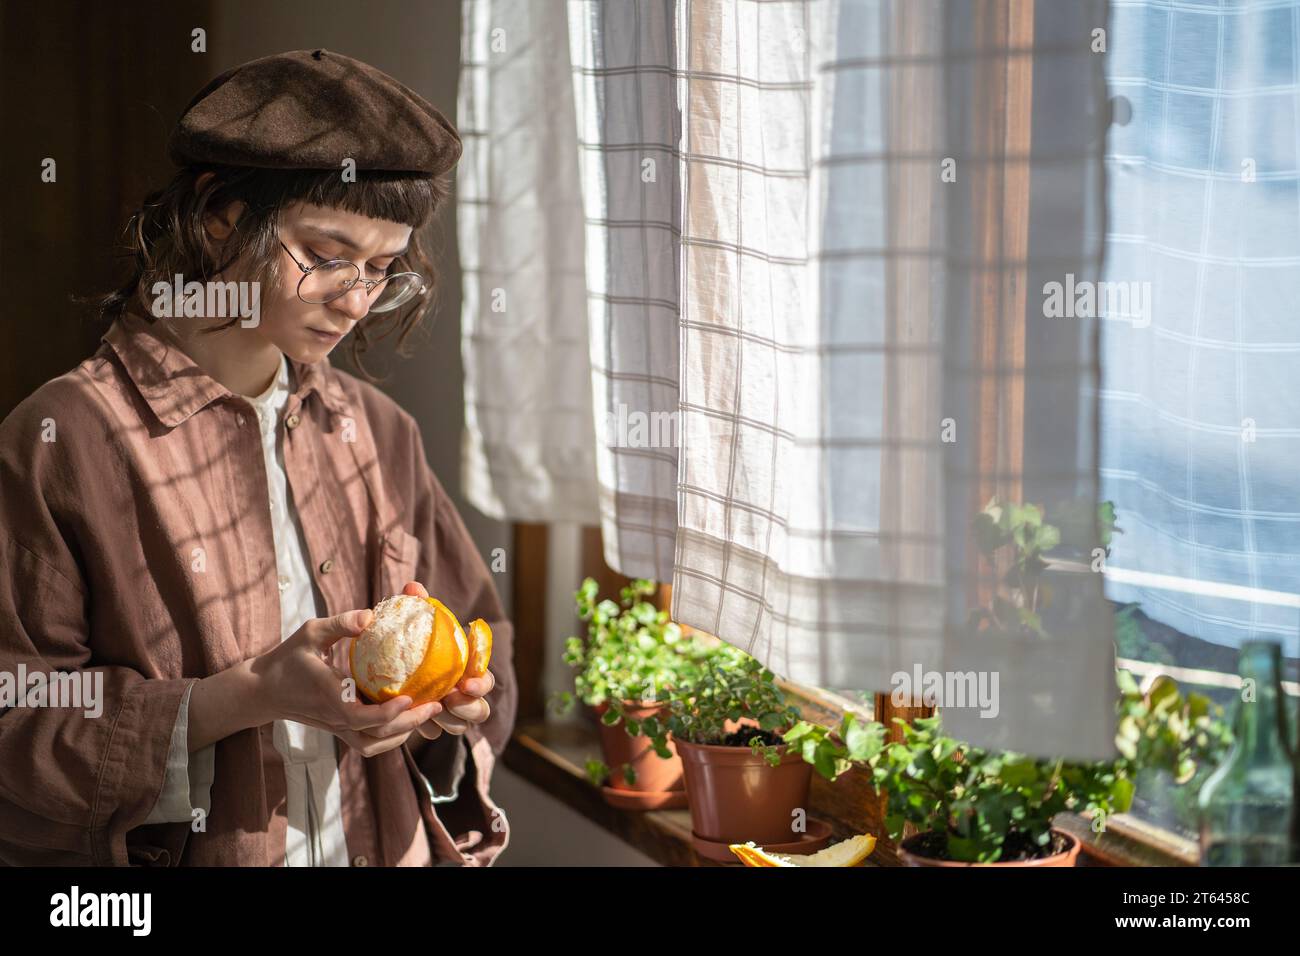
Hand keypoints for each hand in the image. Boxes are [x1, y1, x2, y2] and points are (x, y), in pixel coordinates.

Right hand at [254, 608, 445, 757]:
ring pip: (374, 745)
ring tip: (426, 714)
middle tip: (436, 705)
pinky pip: (368, 744)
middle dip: (409, 723)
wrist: (262, 690)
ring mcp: (337, 728)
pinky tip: (406, 720)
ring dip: (402, 734)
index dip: (388, 712)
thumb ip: (340, 624)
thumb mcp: (311, 633)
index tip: (410, 696)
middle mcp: (335, 717)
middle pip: (376, 735)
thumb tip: (370, 615)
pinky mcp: (339, 730)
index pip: (360, 716)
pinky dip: (389, 738)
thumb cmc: (287, 659)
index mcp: (329, 695)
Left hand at [400, 581, 493, 741]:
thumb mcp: (414, 620)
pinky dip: (427, 728)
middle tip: (450, 699)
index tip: (467, 683)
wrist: (394, 661)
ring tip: (430, 710)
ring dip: (448, 721)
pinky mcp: (431, 724)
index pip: (487, 681)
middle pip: (481, 711)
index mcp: (470, 671)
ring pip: (460, 727)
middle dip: (469, 708)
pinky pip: (434, 733)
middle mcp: (466, 695)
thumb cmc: (414, 637)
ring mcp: (450, 713)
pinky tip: (413, 720)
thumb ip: (417, 604)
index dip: (482, 685)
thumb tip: (413, 588)